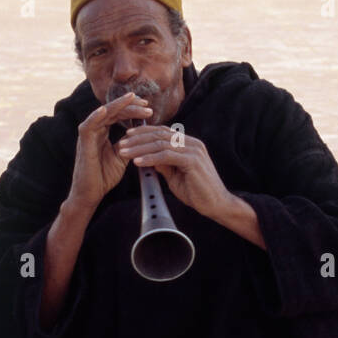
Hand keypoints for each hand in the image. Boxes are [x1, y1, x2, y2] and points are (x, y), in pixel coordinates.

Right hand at [67, 93, 152, 212]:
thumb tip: (142, 135)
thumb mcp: (122, 157)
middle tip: (145, 102)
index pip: (117, 114)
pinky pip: (88, 126)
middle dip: (128, 104)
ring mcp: (88, 136)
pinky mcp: (83, 144)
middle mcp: (94, 130)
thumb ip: (129, 144)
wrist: (91, 194)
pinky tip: (105, 110)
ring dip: (117, 106)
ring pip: (102, 113)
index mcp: (103, 132)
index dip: (132, 109)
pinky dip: (95, 117)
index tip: (148, 107)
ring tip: (132, 99)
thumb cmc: (104, 177)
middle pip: (112, 110)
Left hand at [116, 126, 233, 220]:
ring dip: (139, 148)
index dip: (144, 133)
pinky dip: (150, 158)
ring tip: (124, 153)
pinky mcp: (192, 160)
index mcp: (189, 144)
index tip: (127, 137)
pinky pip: (166, 156)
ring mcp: (193, 150)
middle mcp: (191, 143)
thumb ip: (163, 164)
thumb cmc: (197, 191)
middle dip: (138, 139)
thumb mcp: (175, 175)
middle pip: (160, 134)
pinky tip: (137, 162)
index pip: (163, 132)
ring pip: (160, 144)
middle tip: (121, 143)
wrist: (216, 204)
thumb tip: (148, 159)